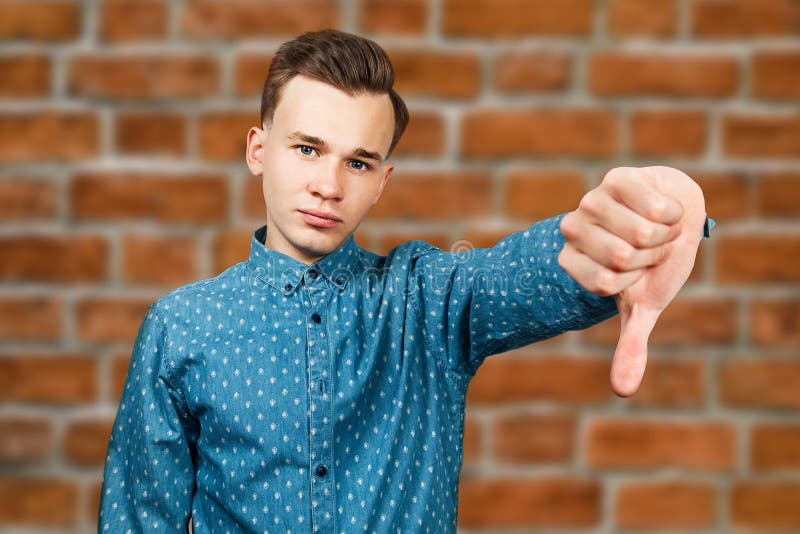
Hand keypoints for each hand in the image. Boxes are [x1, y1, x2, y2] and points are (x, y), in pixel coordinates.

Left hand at [558, 166, 705, 396]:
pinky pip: (655, 208)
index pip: (604, 283)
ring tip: (657, 230)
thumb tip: (622, 391)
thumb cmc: (655, 263)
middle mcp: (572, 229)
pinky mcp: (615, 178)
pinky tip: (663, 209)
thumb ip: (630, 344)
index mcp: (570, 262)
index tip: (635, 274)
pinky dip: (673, 213)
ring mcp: (590, 201)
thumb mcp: (643, 304)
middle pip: (621, 257)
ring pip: (639, 232)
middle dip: (651, 257)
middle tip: (650, 249)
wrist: (674, 214)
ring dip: (664, 235)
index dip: (634, 280)